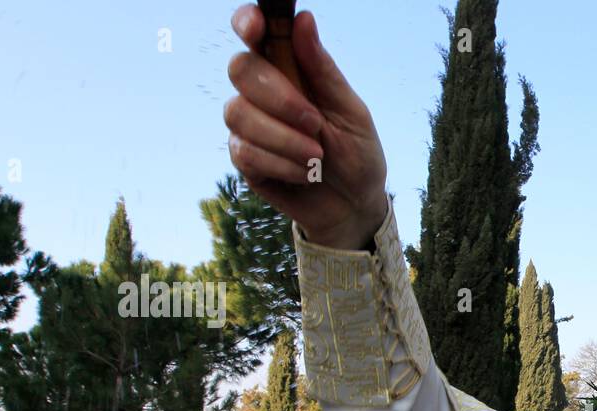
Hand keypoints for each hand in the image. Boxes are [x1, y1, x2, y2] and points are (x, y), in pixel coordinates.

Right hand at [226, 4, 388, 249]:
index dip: (249, 22)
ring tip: (317, 157)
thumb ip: (323, 70)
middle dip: (280, 98)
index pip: (254, 32)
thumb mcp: (351, 112)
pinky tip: (303, 174)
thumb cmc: (357, 154)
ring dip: (284, 139)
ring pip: (239, 113)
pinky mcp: (245, 159)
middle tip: (315, 124)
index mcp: (289, 69)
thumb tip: (303, 19)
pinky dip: (282, 164)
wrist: (355, 206)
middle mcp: (262, 91)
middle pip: (241, 69)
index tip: (258, 27)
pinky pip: (245, 152)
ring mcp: (249, 125)